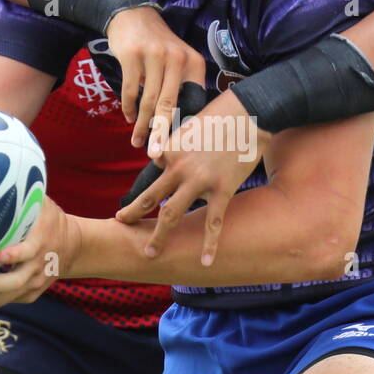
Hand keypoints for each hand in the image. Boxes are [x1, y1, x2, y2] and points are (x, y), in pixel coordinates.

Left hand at [0, 197, 80, 311]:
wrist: (75, 247)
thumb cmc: (50, 220)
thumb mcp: (43, 203)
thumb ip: (23, 194)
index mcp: (42, 242)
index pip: (29, 251)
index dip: (15, 255)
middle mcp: (38, 267)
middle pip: (13, 284)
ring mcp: (34, 284)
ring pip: (4, 299)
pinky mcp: (28, 295)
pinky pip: (4, 302)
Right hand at [106, 7, 205, 148]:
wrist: (132, 15)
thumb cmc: (157, 46)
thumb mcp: (178, 60)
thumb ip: (181, 86)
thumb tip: (180, 126)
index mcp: (194, 63)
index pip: (191, 101)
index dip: (183, 127)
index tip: (177, 147)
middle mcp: (177, 59)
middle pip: (169, 105)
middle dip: (161, 134)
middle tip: (156, 155)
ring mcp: (154, 56)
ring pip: (148, 101)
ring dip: (141, 125)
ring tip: (137, 142)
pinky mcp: (133, 56)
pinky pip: (130, 90)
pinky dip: (128, 108)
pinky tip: (128, 118)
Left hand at [116, 89, 267, 265]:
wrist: (252, 112)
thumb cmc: (223, 114)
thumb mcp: (191, 124)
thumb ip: (178, 143)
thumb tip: (171, 158)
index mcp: (170, 149)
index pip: (156, 169)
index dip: (163, 173)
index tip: (167, 178)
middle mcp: (179, 168)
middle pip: (150, 196)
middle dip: (133, 213)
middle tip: (121, 224)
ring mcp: (200, 181)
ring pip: (172, 215)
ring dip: (159, 236)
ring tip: (150, 253)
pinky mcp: (223, 190)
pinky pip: (213, 223)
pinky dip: (209, 244)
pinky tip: (205, 261)